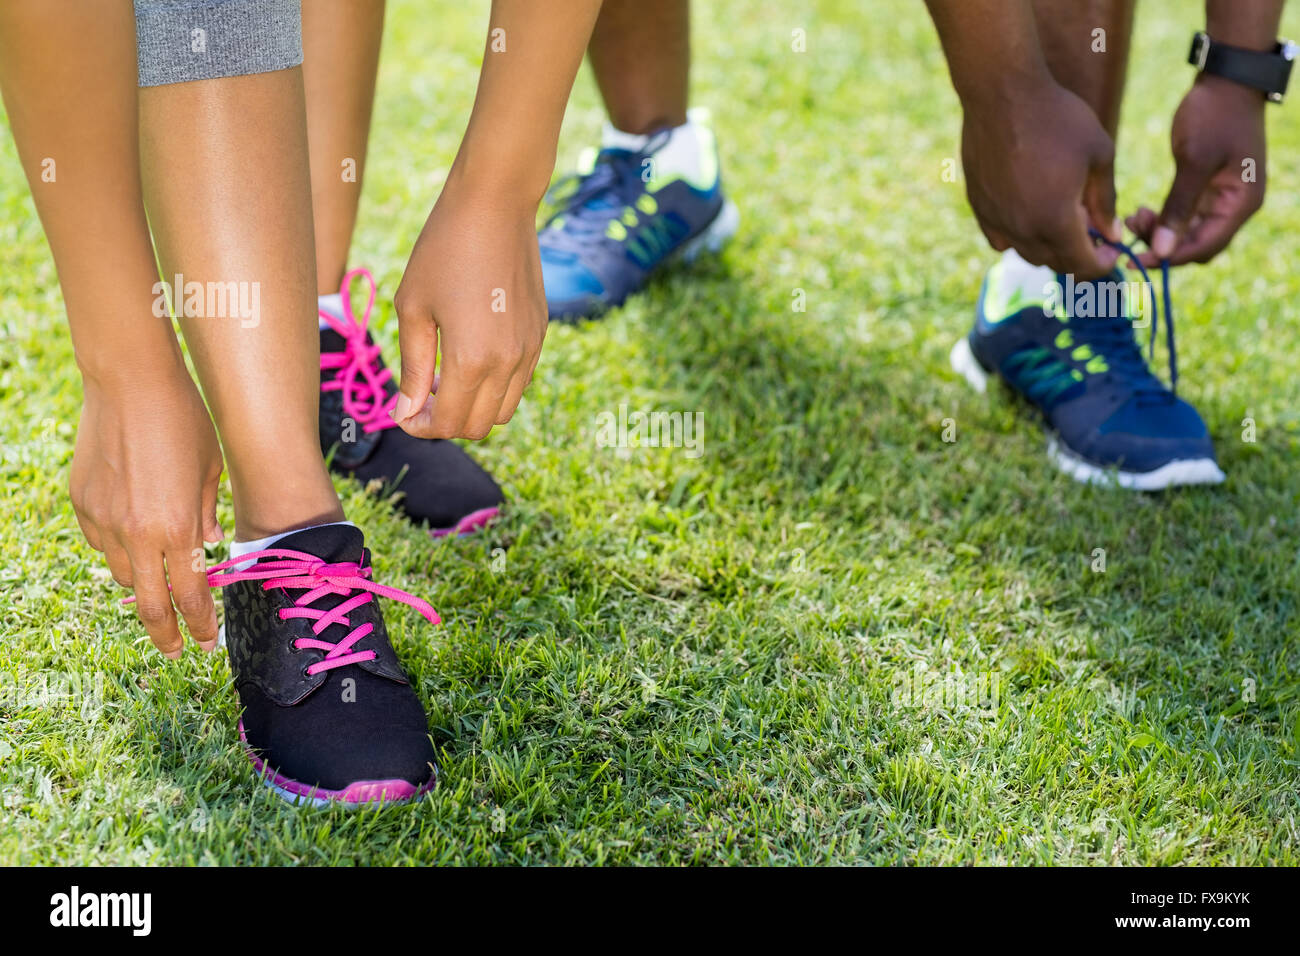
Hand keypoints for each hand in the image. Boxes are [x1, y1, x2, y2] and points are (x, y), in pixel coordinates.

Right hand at [70, 366, 224, 657]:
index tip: (206, 643)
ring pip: (120, 573)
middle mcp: (136, 532)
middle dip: (165, 634)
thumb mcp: (210, 470)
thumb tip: (209, 546)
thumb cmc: (184, 422)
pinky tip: (132, 536)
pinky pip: (99, 542)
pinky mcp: (82, 503)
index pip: (191, 595)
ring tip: (158, 582)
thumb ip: (207, 515)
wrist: (131, 384)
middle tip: (175, 649)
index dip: (199, 625)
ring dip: (141, 583)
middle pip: (150, 604)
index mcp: (177, 528)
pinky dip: (117, 549)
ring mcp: (103, 520)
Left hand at [391, 174, 546, 439]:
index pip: (449, 422)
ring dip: (473, 407)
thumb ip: (412, 367)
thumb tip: (406, 413)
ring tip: (444, 379)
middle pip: (478, 426)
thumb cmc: (444, 249)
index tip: (403, 412)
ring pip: (503, 410)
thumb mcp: (414, 308)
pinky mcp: (540, 336)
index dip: (421, 426)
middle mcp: (508, 363)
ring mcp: (530, 351)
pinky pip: (519, 383)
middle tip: (421, 397)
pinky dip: (494, 387)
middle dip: (446, 421)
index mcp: (471, 359)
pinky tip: (470, 358)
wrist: (496, 205)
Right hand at [960, 81, 1121, 277]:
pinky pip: (1000, 239)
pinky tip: (1030, 214)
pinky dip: (1018, 237)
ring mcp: (997, 220)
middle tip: (1092, 230)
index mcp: (1056, 220)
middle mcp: (1023, 229)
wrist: (1001, 94)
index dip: (1103, 263)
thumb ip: (1105, 199)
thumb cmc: (1057, 117)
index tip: (1112, 250)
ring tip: (1062, 219)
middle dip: (1078, 255)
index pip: (1083, 265)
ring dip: (1049, 246)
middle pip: (1055, 263)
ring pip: (1026, 253)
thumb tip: (1110, 232)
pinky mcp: (979, 208)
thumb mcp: (1098, 153)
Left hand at [1126, 75, 1266, 266]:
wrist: (1227, 81)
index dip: (1170, 258)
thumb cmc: (1214, 115)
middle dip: (1163, 246)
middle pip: (1197, 245)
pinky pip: (1185, 217)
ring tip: (1132, 219)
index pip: (1204, 247)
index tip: (1134, 259)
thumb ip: (1179, 206)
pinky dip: (1163, 219)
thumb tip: (1161, 251)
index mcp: (1240, 203)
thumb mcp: (1194, 159)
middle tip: (1129, 235)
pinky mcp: (1208, 190)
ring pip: (1188, 234)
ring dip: (1159, 233)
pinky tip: (1140, 213)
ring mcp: (1223, 199)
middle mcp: (1236, 207)